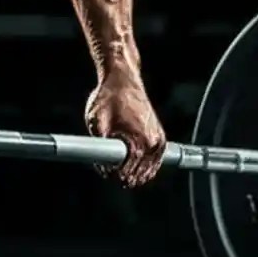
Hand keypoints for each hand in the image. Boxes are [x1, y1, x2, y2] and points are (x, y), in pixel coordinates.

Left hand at [85, 73, 166, 187]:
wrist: (123, 79)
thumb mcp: (97, 122)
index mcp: (139, 140)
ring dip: (135, 173)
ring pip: (150, 170)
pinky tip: (135, 168)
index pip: (127, 172)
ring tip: (119, 171)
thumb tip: (101, 163)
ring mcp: (159, 139)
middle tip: (108, 172)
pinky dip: (146, 166)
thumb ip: (98, 146)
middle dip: (123, 177)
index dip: (113, 175)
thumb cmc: (110, 97)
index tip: (105, 173)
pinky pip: (156, 160)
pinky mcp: (160, 136)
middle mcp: (153, 142)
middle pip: (140, 174)